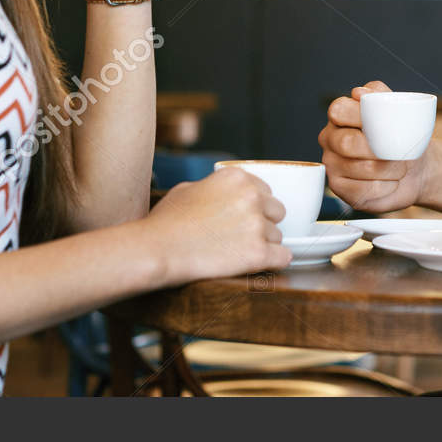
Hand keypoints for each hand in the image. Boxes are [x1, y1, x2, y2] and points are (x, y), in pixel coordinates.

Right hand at [140, 167, 291, 284]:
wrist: (158, 249)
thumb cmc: (166, 222)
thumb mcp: (187, 189)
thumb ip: (213, 187)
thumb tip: (221, 194)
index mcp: (237, 178)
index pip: (265, 191)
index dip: (255, 206)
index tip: (244, 217)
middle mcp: (252, 197)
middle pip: (276, 212)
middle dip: (263, 224)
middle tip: (242, 236)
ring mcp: (256, 225)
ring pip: (277, 236)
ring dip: (263, 244)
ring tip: (237, 252)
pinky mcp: (258, 253)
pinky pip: (283, 257)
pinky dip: (274, 262)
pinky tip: (261, 263)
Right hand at [319, 81, 429, 212]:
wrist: (415, 167)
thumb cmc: (403, 136)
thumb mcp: (398, 109)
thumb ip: (379, 94)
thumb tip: (358, 93)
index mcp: (340, 115)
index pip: (338, 110)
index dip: (360, 116)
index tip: (384, 124)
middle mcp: (330, 138)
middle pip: (346, 143)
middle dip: (378, 149)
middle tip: (399, 151)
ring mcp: (332, 164)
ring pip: (359, 168)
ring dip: (388, 169)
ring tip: (400, 167)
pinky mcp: (340, 189)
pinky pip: (362, 190)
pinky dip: (385, 187)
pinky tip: (391, 182)